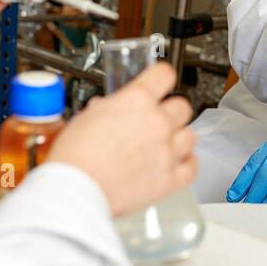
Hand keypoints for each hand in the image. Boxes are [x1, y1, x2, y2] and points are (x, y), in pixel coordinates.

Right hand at [50, 62, 196, 216]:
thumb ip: (107, 109)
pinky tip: (177, 163)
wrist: (75, 191)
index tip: (161, 81)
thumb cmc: (75, 157)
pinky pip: (192, 167)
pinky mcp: (169, 179)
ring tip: (164, 144)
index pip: (164, 74)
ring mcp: (167, 151)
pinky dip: (186, 164)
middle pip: (182, 106)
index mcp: (137, 100)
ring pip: (190, 135)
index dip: (162, 77)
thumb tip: (109, 108)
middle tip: (157, 120)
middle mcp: (157, 122)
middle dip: (170, 112)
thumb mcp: (86, 118)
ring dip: (179, 138)